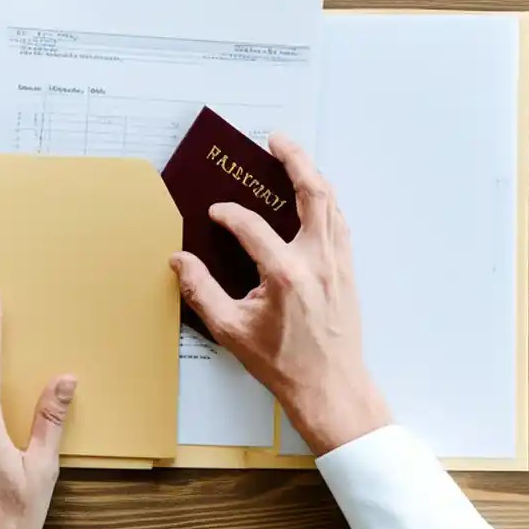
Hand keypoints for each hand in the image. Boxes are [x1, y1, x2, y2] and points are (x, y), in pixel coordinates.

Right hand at [170, 134, 390, 455]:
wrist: (331, 387)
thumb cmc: (283, 364)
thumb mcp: (231, 331)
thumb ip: (202, 291)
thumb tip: (180, 262)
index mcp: (287, 274)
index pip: (252, 226)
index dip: (229, 215)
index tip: (215, 214)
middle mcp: (318, 261)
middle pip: (313, 192)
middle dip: (295, 160)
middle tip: (275, 140)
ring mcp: (339, 263)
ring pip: (332, 203)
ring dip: (314, 176)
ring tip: (295, 159)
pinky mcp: (349, 271)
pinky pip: (340, 223)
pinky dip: (326, 203)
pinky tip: (315, 199)